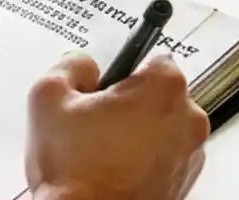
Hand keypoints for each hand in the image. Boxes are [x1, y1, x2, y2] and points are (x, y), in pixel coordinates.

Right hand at [26, 53, 209, 199]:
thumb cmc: (76, 174)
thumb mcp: (48, 98)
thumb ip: (69, 66)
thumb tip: (83, 66)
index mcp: (164, 88)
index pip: (150, 56)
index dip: (119, 72)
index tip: (102, 88)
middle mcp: (188, 119)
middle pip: (158, 93)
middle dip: (129, 102)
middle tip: (95, 122)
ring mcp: (190, 154)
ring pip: (161, 127)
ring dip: (137, 133)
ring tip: (101, 151)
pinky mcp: (184, 183)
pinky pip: (164, 157)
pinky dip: (144, 160)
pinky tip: (113, 170)